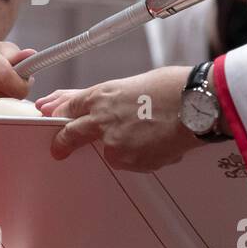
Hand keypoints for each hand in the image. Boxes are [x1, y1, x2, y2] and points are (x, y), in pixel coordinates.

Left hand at [36, 66, 202, 171]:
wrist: (196, 105)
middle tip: (58, 150)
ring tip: (149, 133)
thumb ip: (112, 99)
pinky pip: (131, 163)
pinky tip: (159, 143)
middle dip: (62, 142)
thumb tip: (103, 106)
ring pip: (108, 151)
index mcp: (101, 95)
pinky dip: (142, 157)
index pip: (70, 107)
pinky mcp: (129, 162)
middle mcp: (100, 120)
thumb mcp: (134, 84)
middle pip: (70, 134)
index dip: (59, 112)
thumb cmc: (174, 89)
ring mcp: (113, 144)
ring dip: (123, 147)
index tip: (50, 116)